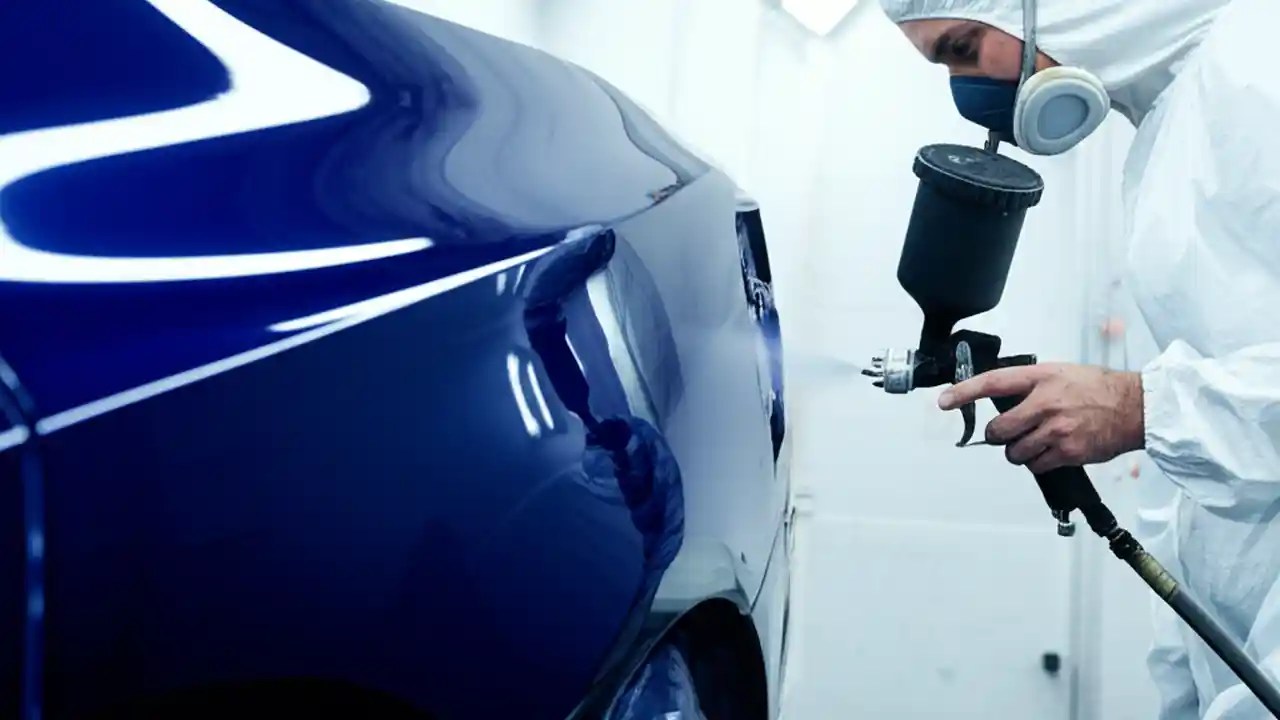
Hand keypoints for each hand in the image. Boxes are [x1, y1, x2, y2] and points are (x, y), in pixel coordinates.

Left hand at [938, 363, 1144, 473]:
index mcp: (1040, 379)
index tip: (945, 401)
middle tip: (1008, 432)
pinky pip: (1035, 465)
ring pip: (1014, 452)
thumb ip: (1029, 385)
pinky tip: (1049, 451)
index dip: (964, 393)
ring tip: (1036, 441)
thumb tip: (999, 397)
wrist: (1134, 407)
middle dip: (998, 436)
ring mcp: (1056, 430)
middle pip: (998, 430)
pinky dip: (1037, 462)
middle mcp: (1045, 403)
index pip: (992, 383)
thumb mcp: (1059, 373)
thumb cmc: (1097, 389)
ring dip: (1019, 451)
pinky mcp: (1068, 452)